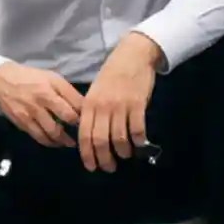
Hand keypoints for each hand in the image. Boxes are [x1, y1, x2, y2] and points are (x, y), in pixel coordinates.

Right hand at [0, 62, 83, 147]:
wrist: (1, 81)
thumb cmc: (31, 78)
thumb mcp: (51, 78)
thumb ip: (67, 92)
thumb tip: (84, 106)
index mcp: (51, 87)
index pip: (74, 103)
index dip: (85, 113)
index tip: (90, 119)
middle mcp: (42, 100)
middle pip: (65, 118)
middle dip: (77, 128)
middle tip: (83, 134)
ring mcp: (31, 113)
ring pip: (52, 132)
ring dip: (64, 140)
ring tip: (70, 143)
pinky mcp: (22, 123)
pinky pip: (39, 137)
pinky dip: (49, 142)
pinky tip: (55, 142)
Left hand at [80, 32, 161, 172]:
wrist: (132, 56)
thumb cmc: (111, 74)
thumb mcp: (95, 91)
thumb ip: (91, 111)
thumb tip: (89, 135)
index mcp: (89, 104)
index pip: (84, 135)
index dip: (87, 154)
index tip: (91, 166)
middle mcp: (103, 107)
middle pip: (100, 140)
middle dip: (104, 159)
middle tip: (109, 167)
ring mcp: (120, 106)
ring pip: (119, 138)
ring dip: (122, 152)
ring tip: (125, 155)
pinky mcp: (138, 104)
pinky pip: (137, 129)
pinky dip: (138, 140)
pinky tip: (139, 143)